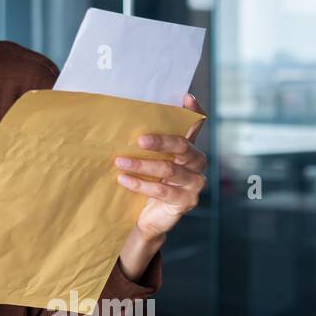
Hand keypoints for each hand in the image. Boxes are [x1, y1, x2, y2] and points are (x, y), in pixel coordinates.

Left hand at [115, 92, 206, 240]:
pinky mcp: (186, 201)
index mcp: (188, 148)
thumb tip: (123, 121)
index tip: (186, 97)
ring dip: (142, 165)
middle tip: (139, 139)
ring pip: (169, 170)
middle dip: (160, 141)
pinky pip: (162, 191)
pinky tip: (124, 179)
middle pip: (183, 147)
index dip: (194, 112)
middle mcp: (196, 163)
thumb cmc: (147, 182)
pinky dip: (141, 184)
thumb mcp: (147, 161)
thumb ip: (145, 144)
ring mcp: (194, 183)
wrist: (147, 218)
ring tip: (120, 161)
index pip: (195, 126)